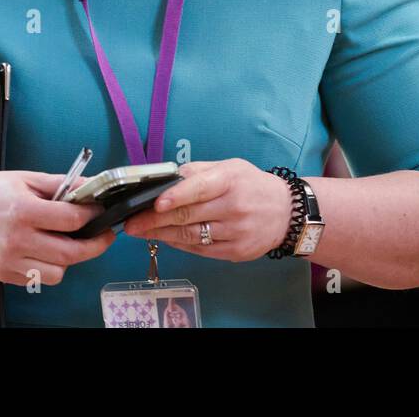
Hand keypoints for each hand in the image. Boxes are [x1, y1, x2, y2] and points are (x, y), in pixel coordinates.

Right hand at [0, 171, 115, 286]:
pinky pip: (39, 278)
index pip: (71, 220)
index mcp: (22, 211)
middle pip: (69, 253)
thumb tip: (92, 186)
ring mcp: (8, 260)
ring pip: (57, 273)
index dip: (92, 215)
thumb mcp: (27, 179)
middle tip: (104, 235)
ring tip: (65, 242)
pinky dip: (48, 266)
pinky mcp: (3, 274)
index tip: (99, 211)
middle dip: (95, 245)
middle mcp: (15, 239)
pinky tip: (43, 249)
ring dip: (68, 259)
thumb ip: (62, 184)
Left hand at [122, 159, 293, 261]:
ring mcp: (235, 232)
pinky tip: (165, 238)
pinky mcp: (235, 252)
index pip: (199, 188)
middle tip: (131, 222)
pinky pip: (200, 250)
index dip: (175, 196)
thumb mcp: (230, 167)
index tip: (154, 203)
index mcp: (230, 180)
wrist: (287, 212)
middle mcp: (234, 207)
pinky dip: (179, 244)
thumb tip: (165, 177)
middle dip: (155, 220)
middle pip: (188, 216)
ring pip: (190, 236)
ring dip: (161, 234)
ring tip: (140, 231)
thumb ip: (197, 172)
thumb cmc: (252, 185)